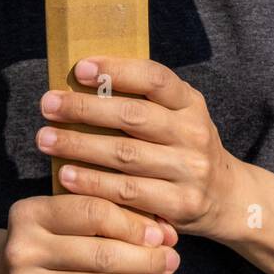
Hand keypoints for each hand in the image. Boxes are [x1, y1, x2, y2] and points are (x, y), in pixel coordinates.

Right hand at [2, 193, 179, 273]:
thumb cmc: (53, 240)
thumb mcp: (70, 218)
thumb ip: (113, 216)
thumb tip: (165, 233)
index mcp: (31, 212)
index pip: (92, 211)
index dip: (132, 224)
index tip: (162, 235)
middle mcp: (22, 247)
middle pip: (100, 253)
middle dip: (145, 260)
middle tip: (173, 262)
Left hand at [36, 57, 235, 239]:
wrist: (228, 198)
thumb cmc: (185, 148)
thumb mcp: (179, 116)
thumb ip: (144, 101)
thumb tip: (86, 79)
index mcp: (191, 103)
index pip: (155, 78)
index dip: (118, 70)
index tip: (81, 69)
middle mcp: (194, 133)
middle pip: (133, 116)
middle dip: (85, 109)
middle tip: (48, 104)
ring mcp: (189, 171)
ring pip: (125, 156)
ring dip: (80, 146)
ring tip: (46, 139)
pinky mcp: (180, 205)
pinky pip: (127, 193)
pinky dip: (93, 184)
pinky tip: (66, 175)